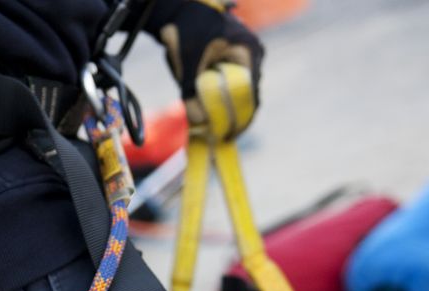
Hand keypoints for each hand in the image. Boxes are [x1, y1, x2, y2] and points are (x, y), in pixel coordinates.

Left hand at [157, 1, 264, 130]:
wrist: (176, 9)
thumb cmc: (184, 30)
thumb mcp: (186, 65)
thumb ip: (191, 93)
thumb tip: (198, 123)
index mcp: (248, 51)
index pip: (251, 93)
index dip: (241, 118)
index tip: (229, 135)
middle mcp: (252, 54)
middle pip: (250, 95)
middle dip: (237, 117)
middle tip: (224, 139)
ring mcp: (245, 57)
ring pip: (242, 92)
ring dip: (231, 110)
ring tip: (219, 132)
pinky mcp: (234, 61)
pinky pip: (234, 85)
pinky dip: (225, 100)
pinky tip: (214, 116)